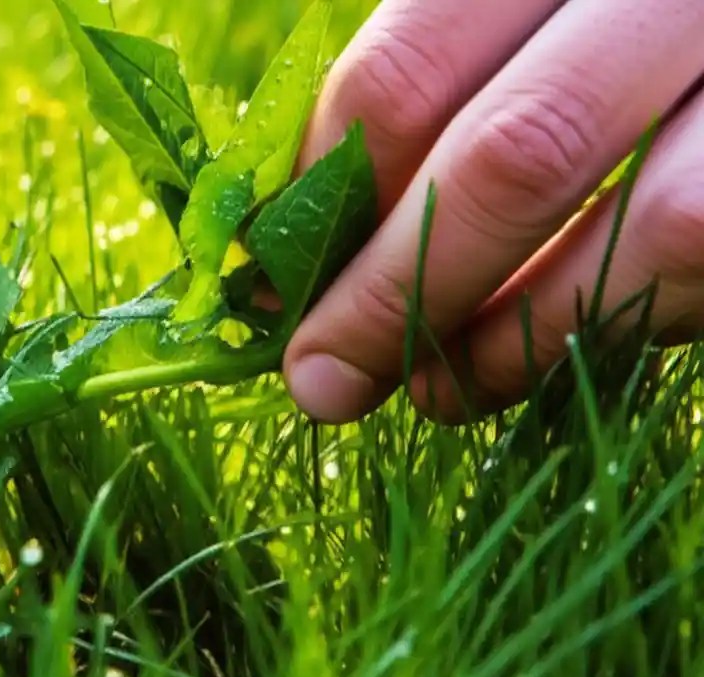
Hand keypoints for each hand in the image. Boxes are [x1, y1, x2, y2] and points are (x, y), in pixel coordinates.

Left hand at [280, 0, 703, 423]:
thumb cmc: (609, 18)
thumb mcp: (524, 14)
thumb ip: (439, 83)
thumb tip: (305, 218)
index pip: (404, 70)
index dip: (325, 197)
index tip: (276, 280)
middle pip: (513, 154)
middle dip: (395, 292)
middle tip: (322, 379)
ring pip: (652, 231)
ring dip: (521, 336)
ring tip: (442, 387)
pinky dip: (629, 321)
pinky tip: (569, 337)